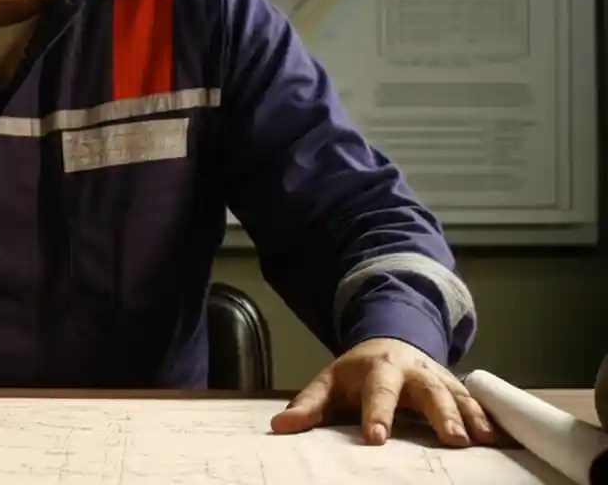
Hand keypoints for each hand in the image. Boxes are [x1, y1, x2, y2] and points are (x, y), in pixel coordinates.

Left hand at [270, 337, 495, 447]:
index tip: (376, 438)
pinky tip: (505, 439)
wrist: (390, 344)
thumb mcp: (329, 383)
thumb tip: (280, 426)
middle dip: (442, 414)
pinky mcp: (458, 389)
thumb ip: (308, 405)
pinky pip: (478, 403)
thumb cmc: (355, 374)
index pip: (377, 392)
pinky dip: (492, 418)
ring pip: (460, 396)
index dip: (378, 414)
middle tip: (453, 440)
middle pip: (430, 391)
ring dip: (473, 417)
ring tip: (484, 441)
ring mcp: (440, 378)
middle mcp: (414, 372)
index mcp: (378, 370)